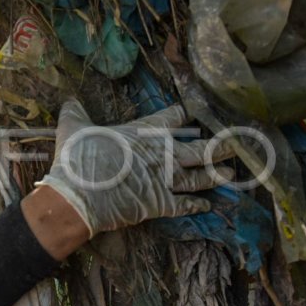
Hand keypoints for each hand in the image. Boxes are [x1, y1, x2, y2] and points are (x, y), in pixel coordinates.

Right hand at [37, 99, 232, 236]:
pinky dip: (197, 205)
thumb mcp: (73, 128)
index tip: (194, 111)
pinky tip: (208, 205)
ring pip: (198, 176)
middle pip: (197, 147)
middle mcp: (162, 154)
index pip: (172, 118)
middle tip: (236, 143)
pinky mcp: (160, 203)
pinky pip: (184, 205)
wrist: (79, 195)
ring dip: (215, 175)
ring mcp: (164, 180)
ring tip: (231, 173)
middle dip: (218, 146)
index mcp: (144, 132)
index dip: (185, 114)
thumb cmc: (79, 158)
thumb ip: (75, 113)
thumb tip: (69, 100)